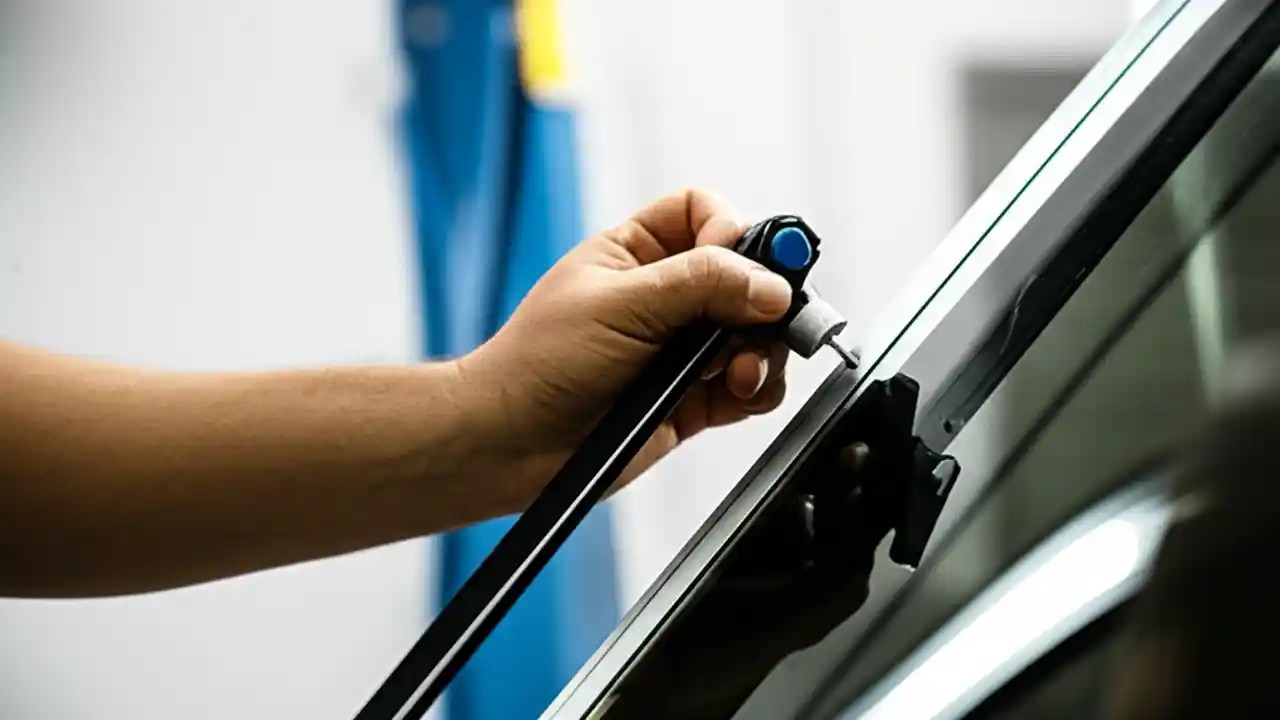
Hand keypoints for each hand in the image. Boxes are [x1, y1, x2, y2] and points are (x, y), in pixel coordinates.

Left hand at [459, 189, 794, 507]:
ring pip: (757, 334)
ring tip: (739, 369)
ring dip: (763, 350)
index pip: (706, 214)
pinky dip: (758, 389)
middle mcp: (667, 297)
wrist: (512, 444)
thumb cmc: (540, 364)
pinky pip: (751, 387)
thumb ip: (701, 285)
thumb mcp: (622, 303)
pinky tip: (738, 391)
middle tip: (764, 319)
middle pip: (746, 276)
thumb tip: (770, 285)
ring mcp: (682, 350)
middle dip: (761, 299)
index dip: (731, 230)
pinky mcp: (693, 400)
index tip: (737, 261)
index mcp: (637, 252)